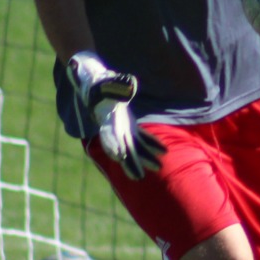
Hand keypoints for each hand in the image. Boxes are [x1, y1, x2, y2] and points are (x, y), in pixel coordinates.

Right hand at [67, 52, 166, 178]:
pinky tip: (163, 150)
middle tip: (138, 177)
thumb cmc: (101, 83)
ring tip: (158, 167)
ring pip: (134, 146)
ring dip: (145, 157)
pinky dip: (151, 144)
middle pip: (121, 148)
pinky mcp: (129, 126)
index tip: (118, 157)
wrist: (96, 85)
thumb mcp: (108, 83)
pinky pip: (141, 138)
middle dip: (130, 162)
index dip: (112, 145)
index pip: (107, 135)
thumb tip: (131, 84)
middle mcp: (113, 128)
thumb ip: (118, 85)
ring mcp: (122, 129)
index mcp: (105, 118)